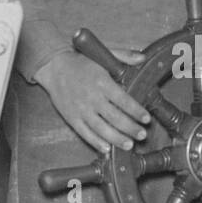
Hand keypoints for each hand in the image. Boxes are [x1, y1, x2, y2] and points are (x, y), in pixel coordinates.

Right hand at [34, 49, 150, 153]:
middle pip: (114, 117)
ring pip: (101, 129)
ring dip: (116, 139)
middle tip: (142, 134)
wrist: (55, 67)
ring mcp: (81, 110)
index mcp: (102, 82)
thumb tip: (142, 58)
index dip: (136, 111)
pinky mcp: (72, 118)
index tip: (146, 118)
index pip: (123, 100)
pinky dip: (96, 142)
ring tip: (129, 145)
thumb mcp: (103, 55)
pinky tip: (107, 148)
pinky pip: (85, 133)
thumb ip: (124, 56)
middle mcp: (92, 98)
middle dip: (130, 128)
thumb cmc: (81, 61)